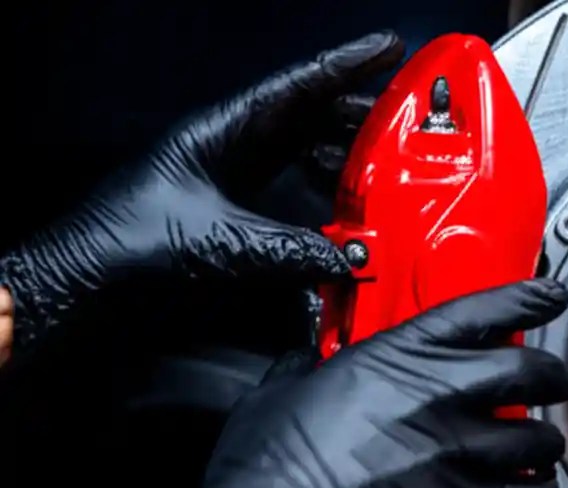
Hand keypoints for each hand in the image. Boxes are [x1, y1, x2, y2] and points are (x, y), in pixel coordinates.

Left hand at [0, 31, 404, 361]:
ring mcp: (233, 180)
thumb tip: (346, 258)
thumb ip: (287, 249)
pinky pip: (294, 194)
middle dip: (358, 111)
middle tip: (403, 112)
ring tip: (385, 161)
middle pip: (308, 116)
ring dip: (346, 156)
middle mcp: (230, 148)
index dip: (346, 65)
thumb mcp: (217, 241)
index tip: (387, 49)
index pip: (295, 86)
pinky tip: (350, 209)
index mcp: (220, 130)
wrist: (87, 281)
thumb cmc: (127, 243)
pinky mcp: (235, 214)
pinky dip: (327, 197)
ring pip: (304, 153)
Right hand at [182, 279, 567, 487]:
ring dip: (545, 442)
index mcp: (397, 356)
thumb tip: (302, 363)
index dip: (526, 299)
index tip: (548, 296)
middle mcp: (441, 395)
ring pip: (538, 438)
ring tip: (541, 446)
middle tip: (555, 380)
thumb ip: (304, 369)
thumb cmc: (271, 470)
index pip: (481, 311)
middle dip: (552, 376)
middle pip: (531, 372)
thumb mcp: (278, 392)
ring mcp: (460, 450)